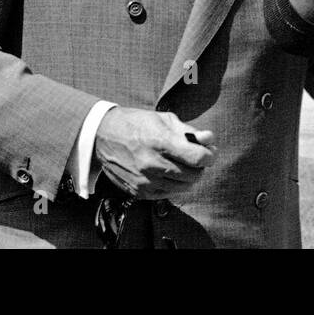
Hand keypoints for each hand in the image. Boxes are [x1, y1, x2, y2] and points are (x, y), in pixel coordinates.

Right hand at [93, 108, 215, 199]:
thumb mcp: (165, 120)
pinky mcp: (138, 192)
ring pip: (182, 187)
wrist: (103, 136)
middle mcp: (152, 164)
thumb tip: (210, 139)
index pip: (198, 158)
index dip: (210, 156)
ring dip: (188, 177)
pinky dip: (174, 185)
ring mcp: (144, 180)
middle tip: (196, 158)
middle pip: (193, 175)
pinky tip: (169, 173)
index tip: (210, 152)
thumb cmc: (137, 124)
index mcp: (161, 142)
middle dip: (200, 166)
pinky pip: (167, 194)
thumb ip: (190, 132)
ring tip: (182, 165)